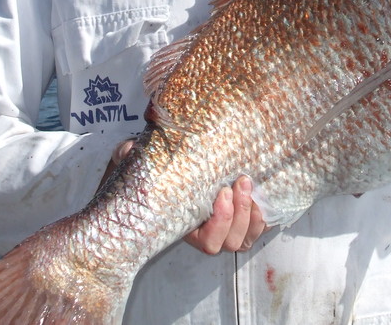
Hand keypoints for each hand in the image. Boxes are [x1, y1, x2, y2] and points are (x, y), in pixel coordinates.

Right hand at [102, 142, 266, 254]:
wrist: (178, 166)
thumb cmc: (161, 170)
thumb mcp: (146, 163)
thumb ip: (132, 158)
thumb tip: (127, 148)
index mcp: (188, 227)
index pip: (208, 242)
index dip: (220, 222)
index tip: (221, 192)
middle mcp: (210, 233)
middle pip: (231, 242)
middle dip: (238, 213)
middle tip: (238, 182)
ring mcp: (229, 228)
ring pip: (246, 237)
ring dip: (252, 213)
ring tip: (248, 183)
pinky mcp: (244, 218)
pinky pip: (260, 227)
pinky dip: (264, 214)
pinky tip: (261, 192)